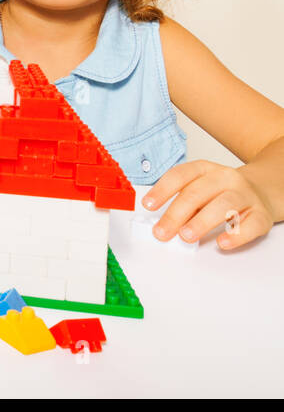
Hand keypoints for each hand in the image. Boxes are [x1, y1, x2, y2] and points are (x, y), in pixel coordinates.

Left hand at [143, 159, 275, 249]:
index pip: (180, 176)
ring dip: (201, 222)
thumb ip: (182, 201)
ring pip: (223, 206)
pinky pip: (251, 224)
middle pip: (198, 193)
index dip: (162, 190)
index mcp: (205, 169)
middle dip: (176, 214)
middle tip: (162, 231)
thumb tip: (160, 221)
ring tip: (186, 236)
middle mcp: (226, 178)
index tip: (148, 205)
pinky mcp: (261, 214)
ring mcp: (245, 195)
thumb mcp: (200, 189)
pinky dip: (236, 235)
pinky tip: (222, 242)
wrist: (262, 191)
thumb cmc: (221, 192)